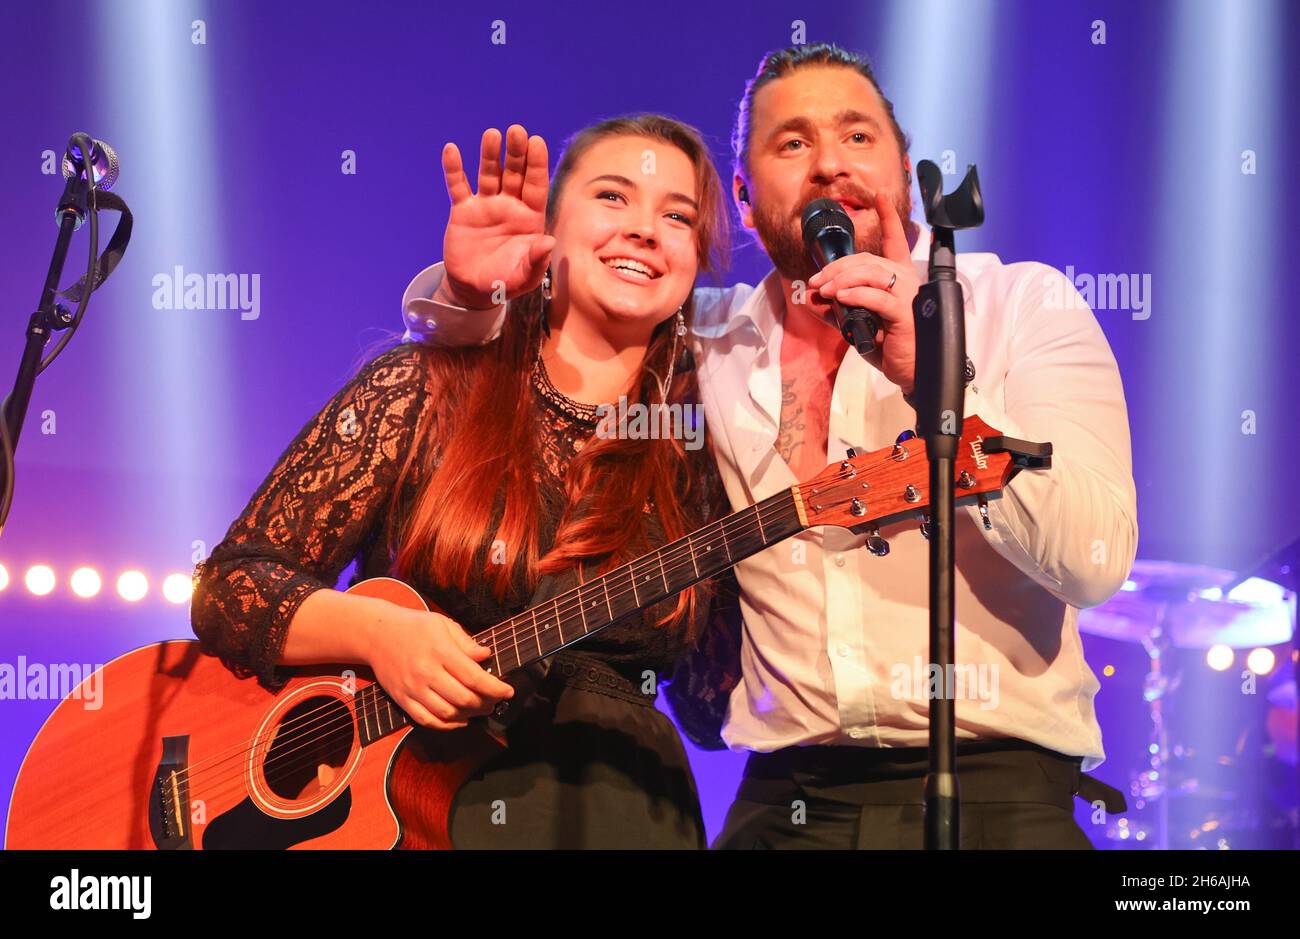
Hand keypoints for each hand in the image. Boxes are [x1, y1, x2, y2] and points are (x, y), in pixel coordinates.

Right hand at [366, 607, 514, 730]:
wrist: (377, 635)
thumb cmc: (415, 627)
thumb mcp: (443, 625)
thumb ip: (466, 642)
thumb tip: (486, 655)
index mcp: (440, 651)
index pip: (474, 677)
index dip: (495, 688)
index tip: (508, 690)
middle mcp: (426, 673)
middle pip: (463, 698)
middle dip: (486, 703)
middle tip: (496, 701)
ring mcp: (413, 689)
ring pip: (447, 713)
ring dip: (469, 716)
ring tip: (481, 709)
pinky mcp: (403, 700)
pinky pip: (427, 721)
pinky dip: (447, 725)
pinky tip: (460, 720)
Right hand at [440, 124, 555, 309]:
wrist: (475, 289)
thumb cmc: (506, 282)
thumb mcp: (525, 276)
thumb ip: (537, 259)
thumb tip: (549, 242)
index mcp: (530, 217)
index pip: (536, 186)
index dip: (537, 164)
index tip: (537, 142)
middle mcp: (510, 206)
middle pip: (514, 174)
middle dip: (516, 153)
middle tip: (516, 131)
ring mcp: (486, 206)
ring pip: (489, 175)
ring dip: (490, 155)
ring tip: (492, 135)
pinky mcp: (463, 211)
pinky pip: (458, 186)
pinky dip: (454, 169)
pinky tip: (451, 150)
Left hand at [807, 189, 920, 394]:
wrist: (913, 371)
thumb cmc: (891, 346)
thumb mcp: (859, 324)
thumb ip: (839, 309)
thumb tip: (812, 298)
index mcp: (900, 278)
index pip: (894, 240)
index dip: (888, 216)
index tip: (879, 194)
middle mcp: (907, 281)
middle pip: (867, 260)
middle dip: (837, 267)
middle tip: (816, 281)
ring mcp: (907, 295)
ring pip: (871, 274)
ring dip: (842, 280)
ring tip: (824, 291)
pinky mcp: (904, 313)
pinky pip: (877, 297)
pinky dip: (856, 295)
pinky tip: (840, 298)